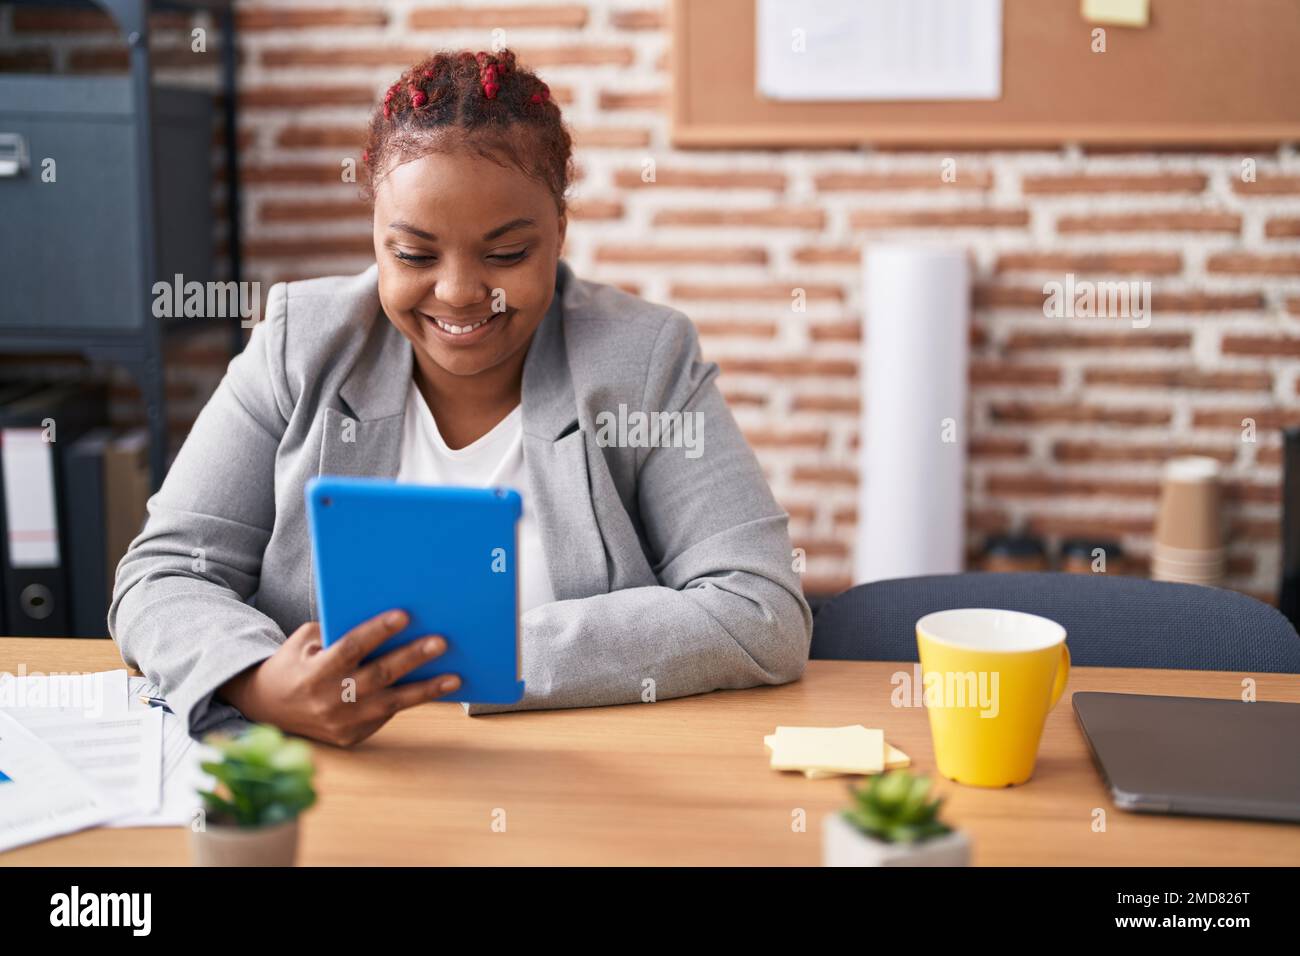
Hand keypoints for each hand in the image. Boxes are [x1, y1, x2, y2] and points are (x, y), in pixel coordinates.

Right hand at [219, 609, 459, 746]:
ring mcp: (341, 723)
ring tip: (454, 678)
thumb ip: (337, 631)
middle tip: (440, 642)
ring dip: (425, 690)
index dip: (377, 631)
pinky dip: (410, 702)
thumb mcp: (305, 641)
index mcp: (315, 672)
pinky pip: (386, 716)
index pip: (351, 648)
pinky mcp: (351, 737)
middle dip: (412, 658)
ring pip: (390, 704)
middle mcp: (328, 700)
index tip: (404, 615)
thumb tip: (384, 622)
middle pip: (378, 677)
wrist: (265, 708)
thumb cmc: (293, 664)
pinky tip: (434, 690)